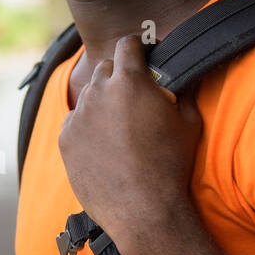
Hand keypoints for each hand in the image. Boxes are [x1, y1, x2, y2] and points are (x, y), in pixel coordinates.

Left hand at [57, 34, 202, 254]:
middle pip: (105, 69)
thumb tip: (183, 79)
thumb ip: (182, 92)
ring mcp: (79, 115)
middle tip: (132, 97)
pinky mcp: (65, 138)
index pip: (128, 44)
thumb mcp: (189, 123)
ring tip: (119, 127)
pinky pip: (75, 122)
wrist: (143, 209)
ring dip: (102, 103)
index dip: (136, 47)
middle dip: (118, 77)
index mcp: (131, 82)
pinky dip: (87, 127)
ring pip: (89, 96)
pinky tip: (104, 146)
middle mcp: (99, 92)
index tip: (140, 53)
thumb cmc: (171, 166)